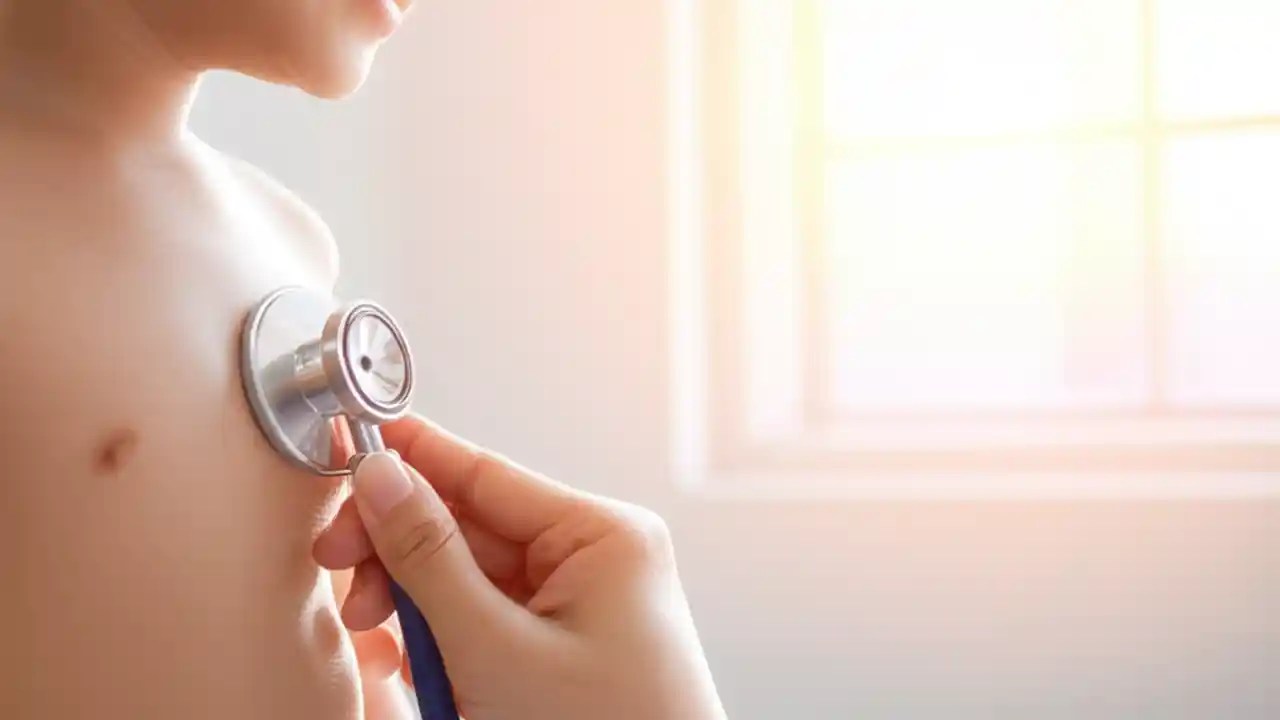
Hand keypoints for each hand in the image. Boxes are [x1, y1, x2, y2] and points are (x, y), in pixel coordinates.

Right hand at [313, 415, 724, 719]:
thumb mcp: (498, 648)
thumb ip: (430, 559)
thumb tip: (382, 478)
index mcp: (602, 536)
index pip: (485, 474)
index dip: (411, 457)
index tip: (347, 442)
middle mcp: (594, 558)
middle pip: (468, 525)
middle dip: (399, 549)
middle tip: (337, 565)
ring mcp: (577, 605)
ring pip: (467, 577)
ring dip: (413, 602)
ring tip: (376, 637)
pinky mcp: (560, 648)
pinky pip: (484, 620)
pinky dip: (440, 637)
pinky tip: (412, 665)